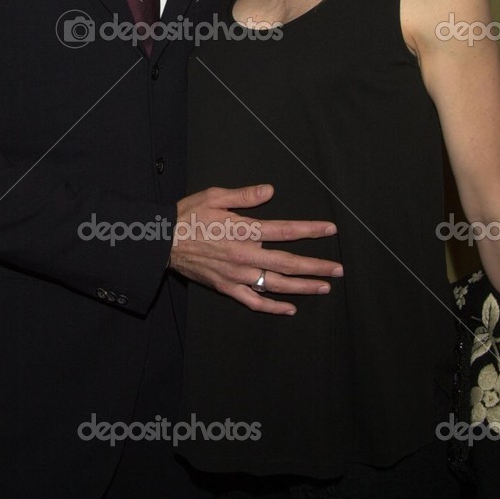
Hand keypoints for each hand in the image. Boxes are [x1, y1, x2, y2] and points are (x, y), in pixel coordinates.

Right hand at [169, 183, 342, 313]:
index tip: (330, 230)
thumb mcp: (214, 196)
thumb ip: (244, 195)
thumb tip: (270, 190)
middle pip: (288, 263)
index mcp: (244, 230)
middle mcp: (245, 255)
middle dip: (316, 266)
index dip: (310, 230)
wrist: (161, 241)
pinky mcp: (227, 287)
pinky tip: (290, 308)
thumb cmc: (187, 215)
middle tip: (338, 269)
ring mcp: (237, 274)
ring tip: (324, 287)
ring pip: (276, 285)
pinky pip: (254, 302)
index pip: (286, 230)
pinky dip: (274, 307)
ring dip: (303, 286)